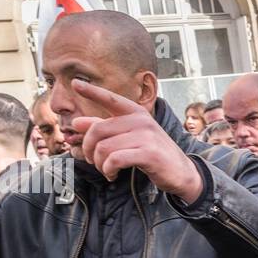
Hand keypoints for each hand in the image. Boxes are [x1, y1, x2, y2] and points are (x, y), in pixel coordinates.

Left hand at [71, 79, 203, 202]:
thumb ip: (104, 128)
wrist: (182, 172)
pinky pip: (115, 160)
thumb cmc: (152, 153)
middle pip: (98, 130)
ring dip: (100, 163)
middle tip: (94, 161)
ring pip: (104, 148)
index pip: (110, 99)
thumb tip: (76, 122)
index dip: (92, 91)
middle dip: (89, 149)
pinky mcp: (148, 153)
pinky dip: (108, 170)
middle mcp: (141, 120)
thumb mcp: (129, 137)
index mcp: (136, 112)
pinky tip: (112, 174)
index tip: (74, 83)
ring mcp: (146, 136)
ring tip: (106, 170)